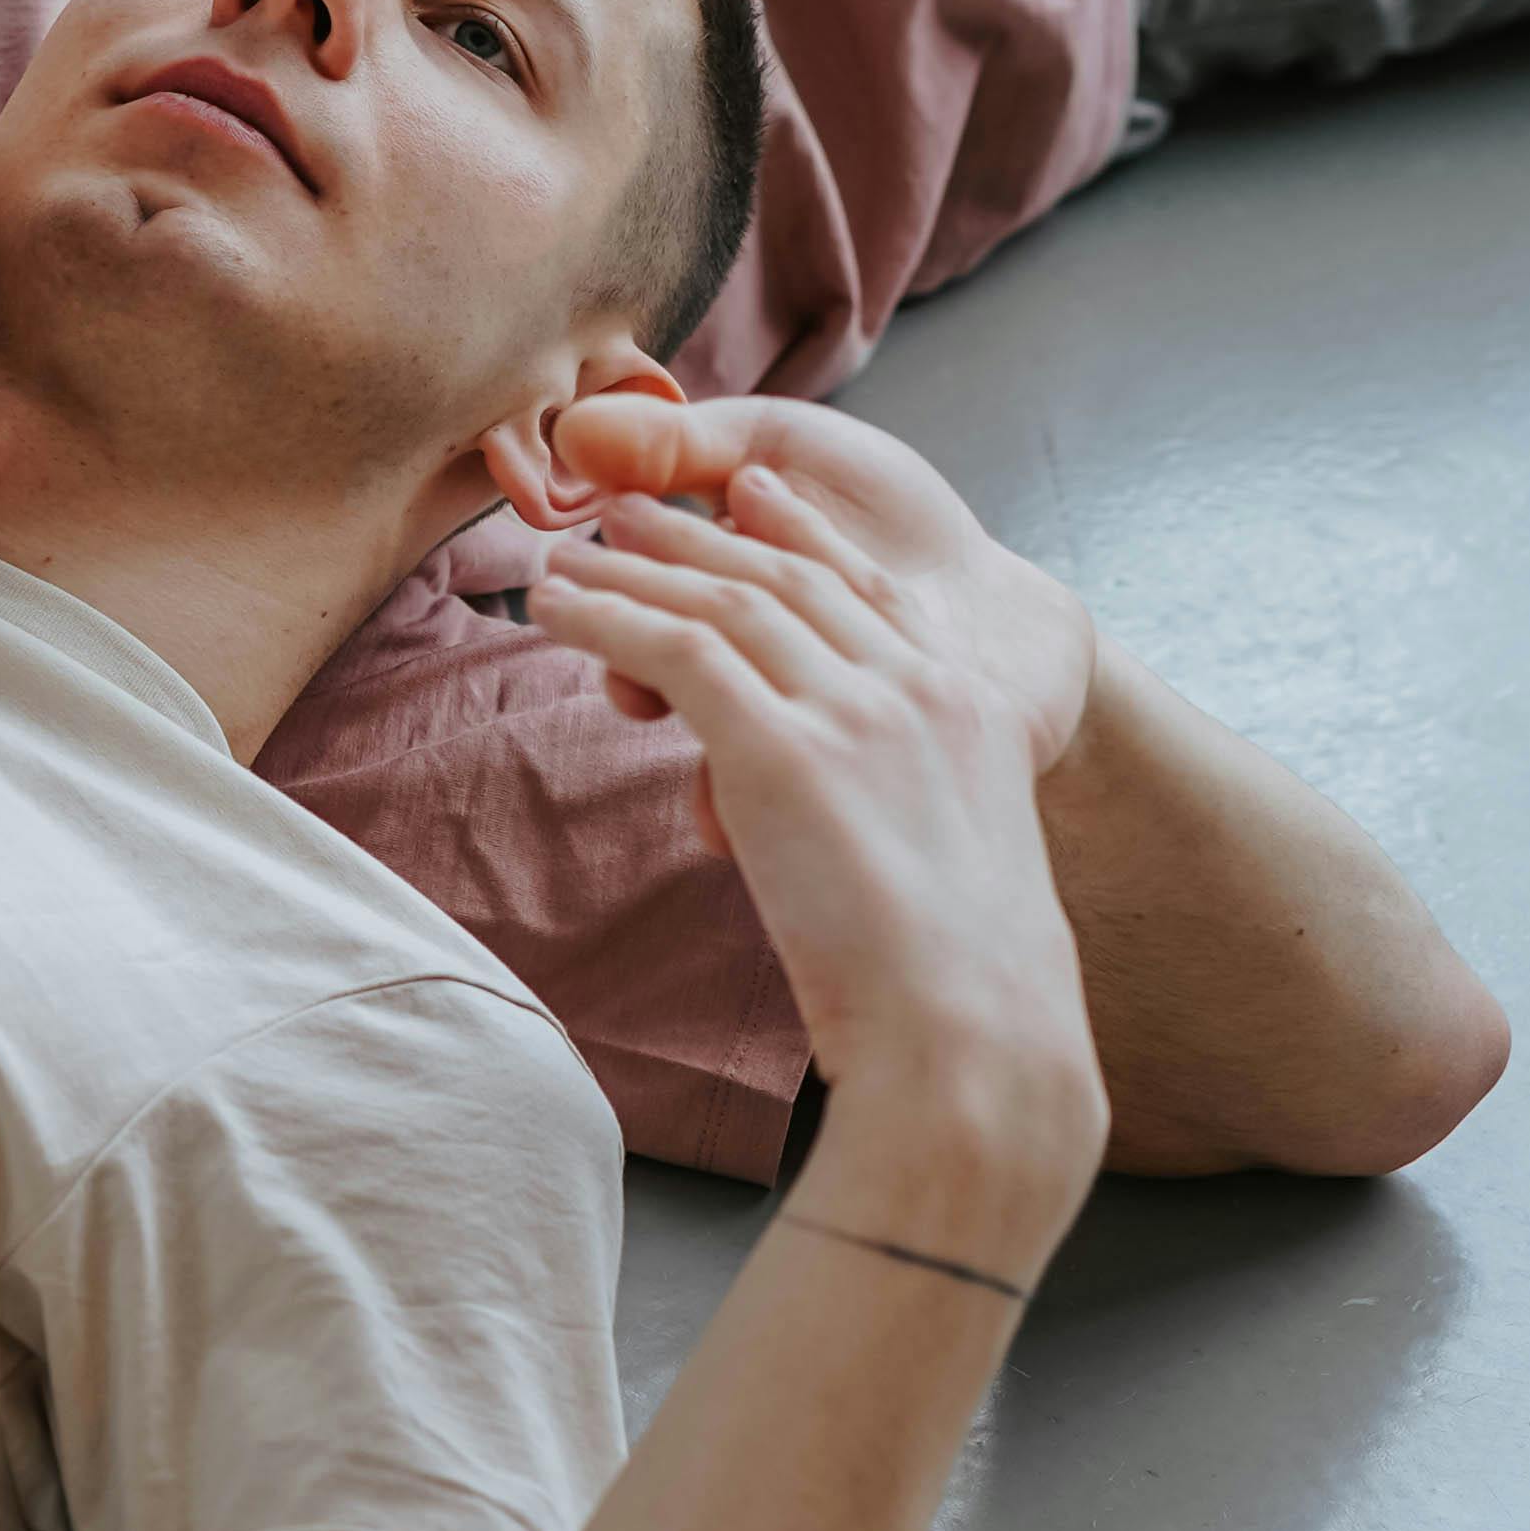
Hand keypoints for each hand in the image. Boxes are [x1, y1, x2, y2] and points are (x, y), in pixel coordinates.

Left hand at [523, 445, 1105, 1166]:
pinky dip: (608, 624)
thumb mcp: (961, 869)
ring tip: (566, 558)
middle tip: (631, 509)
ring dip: (633, 573)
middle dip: (700, 535)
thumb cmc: (964, 995)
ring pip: (722, 604)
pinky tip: (558, 613)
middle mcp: (914, 689)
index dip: (804, 534)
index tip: (758, 492)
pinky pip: (676, 654)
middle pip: (785, 579)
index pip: (871, 588)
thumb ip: (909, 816)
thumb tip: (864, 838)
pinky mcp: (781, 751)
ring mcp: (851, 713)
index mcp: (968, 709)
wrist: (971, 1039)